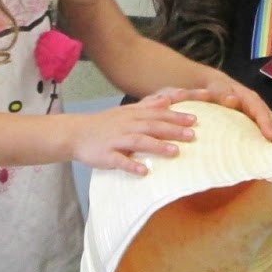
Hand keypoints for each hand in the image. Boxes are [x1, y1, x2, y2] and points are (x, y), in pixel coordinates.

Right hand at [71, 93, 198, 175]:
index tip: (195, 119)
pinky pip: (119, 160)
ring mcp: (116, 140)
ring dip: (157, 146)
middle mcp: (126, 125)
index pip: (158, 113)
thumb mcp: (126, 111)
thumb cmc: (105, 124)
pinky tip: (144, 172)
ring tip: (175, 152)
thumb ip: (147, 106)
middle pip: (152, 126)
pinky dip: (131, 165)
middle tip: (193, 135)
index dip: (176, 115)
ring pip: (139, 141)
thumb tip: (167, 99)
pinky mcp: (106, 155)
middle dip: (173, 130)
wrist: (76, 133)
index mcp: (132, 115)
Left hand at [200, 75, 271, 142]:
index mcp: (249, 98)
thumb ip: (220, 94)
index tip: (269, 137)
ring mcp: (261, 119)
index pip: (260, 110)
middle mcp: (259, 108)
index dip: (265, 123)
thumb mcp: (215, 89)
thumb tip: (231, 100)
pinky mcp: (259, 128)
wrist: (215, 90)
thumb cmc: (214, 90)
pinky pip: (269, 138)